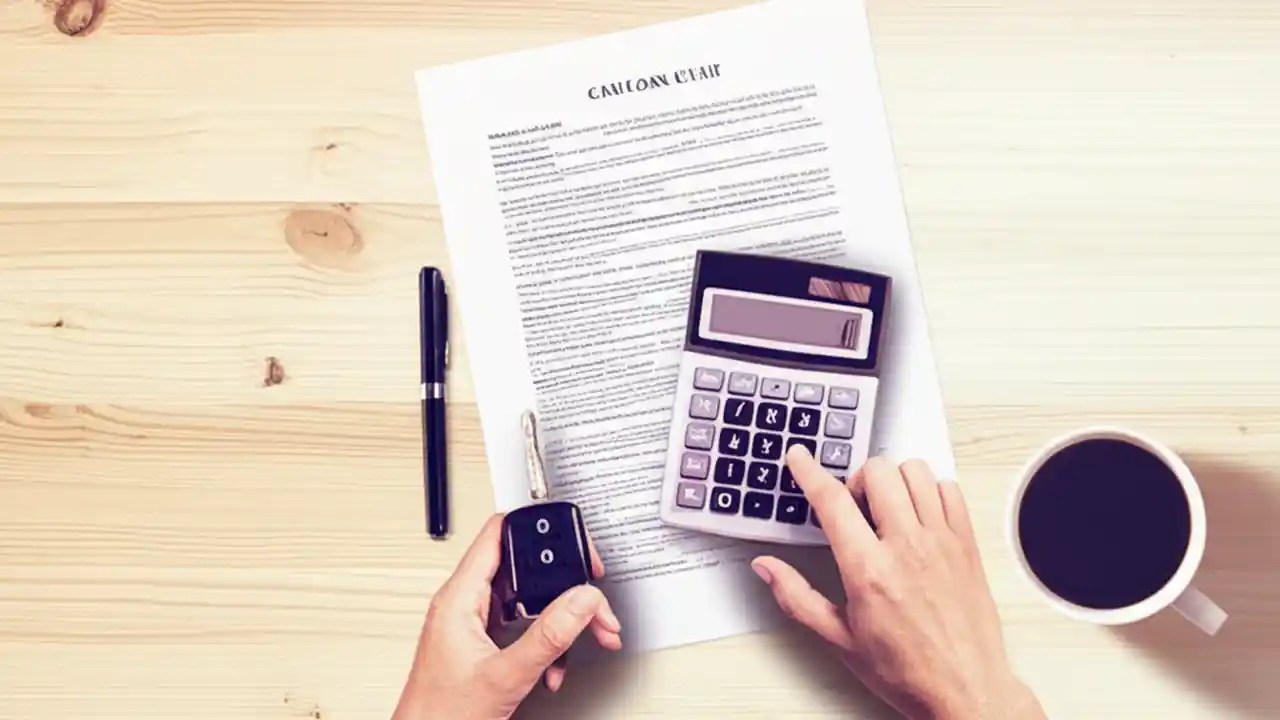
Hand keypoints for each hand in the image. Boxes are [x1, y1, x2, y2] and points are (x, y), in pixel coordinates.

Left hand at [392, 514, 621, 719]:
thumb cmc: (442, 715)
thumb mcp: (506, 674)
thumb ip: (548, 635)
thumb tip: (581, 600)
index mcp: (459, 597)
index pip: (499, 533)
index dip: (538, 530)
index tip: (571, 545)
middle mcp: (463, 603)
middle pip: (523, 568)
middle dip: (563, 586)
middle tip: (590, 600)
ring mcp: (472, 622)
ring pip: (527, 600)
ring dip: (560, 619)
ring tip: (587, 634)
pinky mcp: (481, 641)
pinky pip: (522, 626)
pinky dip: (545, 642)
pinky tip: (554, 666)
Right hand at [752, 449, 1044, 719]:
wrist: (965, 692)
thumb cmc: (908, 672)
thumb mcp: (839, 640)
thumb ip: (798, 597)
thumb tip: (768, 568)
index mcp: (869, 571)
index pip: (832, 501)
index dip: (809, 472)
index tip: (800, 458)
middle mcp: (907, 549)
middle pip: (877, 473)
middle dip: (856, 479)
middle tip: (852, 504)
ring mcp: (942, 543)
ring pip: (915, 472)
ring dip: (894, 480)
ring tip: (886, 506)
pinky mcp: (967, 545)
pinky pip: (950, 490)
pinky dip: (931, 491)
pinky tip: (919, 514)